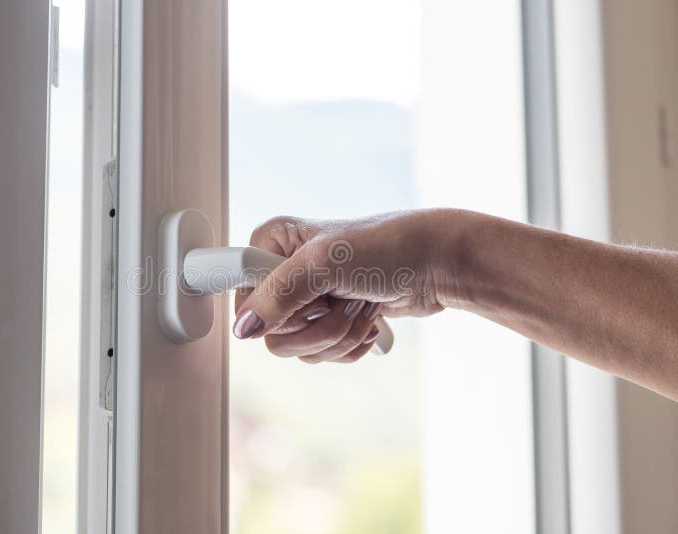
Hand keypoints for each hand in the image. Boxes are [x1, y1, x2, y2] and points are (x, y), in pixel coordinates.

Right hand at [233, 210, 451, 363]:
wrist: (436, 265)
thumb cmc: (388, 248)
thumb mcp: (326, 264)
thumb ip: (279, 294)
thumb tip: (243, 329)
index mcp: (271, 245)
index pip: (244, 300)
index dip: (278, 310)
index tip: (313, 296)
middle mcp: (283, 272)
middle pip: (272, 333)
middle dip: (318, 326)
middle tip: (343, 300)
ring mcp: (307, 299)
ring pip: (299, 349)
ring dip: (339, 335)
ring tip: (361, 305)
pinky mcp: (329, 320)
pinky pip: (322, 354)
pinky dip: (350, 344)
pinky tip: (368, 318)